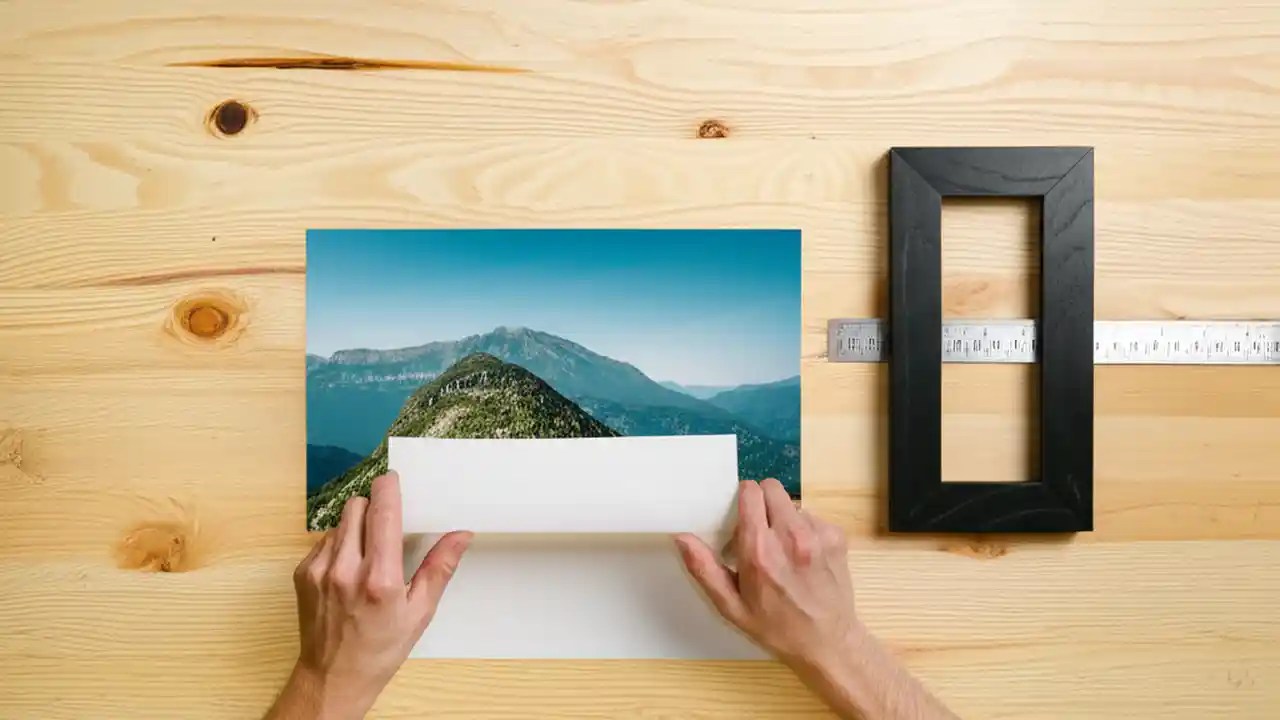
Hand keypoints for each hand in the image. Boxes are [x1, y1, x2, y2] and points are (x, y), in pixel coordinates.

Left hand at [266, 472, 472, 719]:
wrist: (334, 677)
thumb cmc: (381, 649)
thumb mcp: (420, 611)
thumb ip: (440, 567)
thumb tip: (461, 535)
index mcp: (380, 579)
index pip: (383, 513)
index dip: (388, 488)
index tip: (392, 479)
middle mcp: (346, 570)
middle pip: (356, 507)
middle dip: (372, 507)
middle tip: (384, 525)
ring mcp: (319, 571)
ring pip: (339, 522)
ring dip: (355, 527)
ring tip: (366, 554)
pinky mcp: (303, 574)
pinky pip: (322, 541)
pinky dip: (338, 545)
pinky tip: (347, 569)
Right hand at [675, 479, 955, 719]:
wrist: (828, 642)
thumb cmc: (776, 626)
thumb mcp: (731, 606)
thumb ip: (704, 569)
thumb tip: (682, 538)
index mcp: (759, 550)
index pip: (750, 492)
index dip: (742, 498)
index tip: (741, 514)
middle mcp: (790, 536)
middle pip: (772, 488)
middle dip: (762, 502)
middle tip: (759, 528)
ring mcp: (818, 535)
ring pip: (792, 503)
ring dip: (784, 517)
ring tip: (783, 548)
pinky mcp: (837, 537)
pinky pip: (813, 517)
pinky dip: (805, 530)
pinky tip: (804, 556)